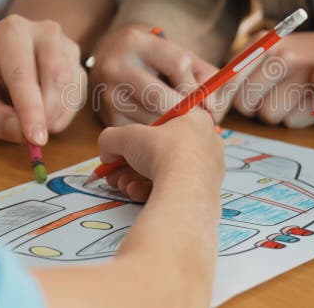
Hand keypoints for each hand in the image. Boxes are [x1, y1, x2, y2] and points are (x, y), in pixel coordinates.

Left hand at [0, 15, 84, 144]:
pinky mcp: (80, 62)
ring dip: (56, 116)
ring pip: (70, 87)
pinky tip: (47, 114)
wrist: (11, 56)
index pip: (23, 74)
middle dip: (47, 113)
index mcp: (12, 32)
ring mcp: (68, 45)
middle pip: (55, 77)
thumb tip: (24, 134)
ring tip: (36, 124)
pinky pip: (79, 94)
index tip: (35, 138)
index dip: (30, 109)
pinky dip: (65, 114)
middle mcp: (45, 32)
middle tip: (35, 137)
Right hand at [90, 24, 219, 125]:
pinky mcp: (108, 118)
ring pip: (151, 119)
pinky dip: (158, 136)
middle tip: (198, 120)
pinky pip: (142, 134)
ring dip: (173, 127)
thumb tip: (213, 107)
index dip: (197, 86)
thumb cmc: (155, 60)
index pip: (178, 64)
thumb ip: (203, 74)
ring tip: (183, 126)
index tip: (206, 101)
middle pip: (160, 96)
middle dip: (185, 112)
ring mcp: (108, 94)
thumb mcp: (176, 54)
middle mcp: (116, 66)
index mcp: (137, 42)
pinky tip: (164, 130)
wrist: (113, 59)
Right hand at [97, 109, 223, 201]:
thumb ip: (111, 139)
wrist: (186, 191)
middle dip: (129, 164)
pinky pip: (172, 189)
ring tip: (121, 184)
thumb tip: (107, 153)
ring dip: (135, 179)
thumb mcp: (126, 136)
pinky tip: (134, 192)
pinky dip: (150, 191)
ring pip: (163, 173)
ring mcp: (206, 170)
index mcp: (195, 120)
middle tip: (113, 172)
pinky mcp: (202, 193)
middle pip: (159, 153)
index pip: (162, 126)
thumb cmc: (164, 152)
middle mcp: (205, 144)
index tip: (118, 151)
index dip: (136, 138)